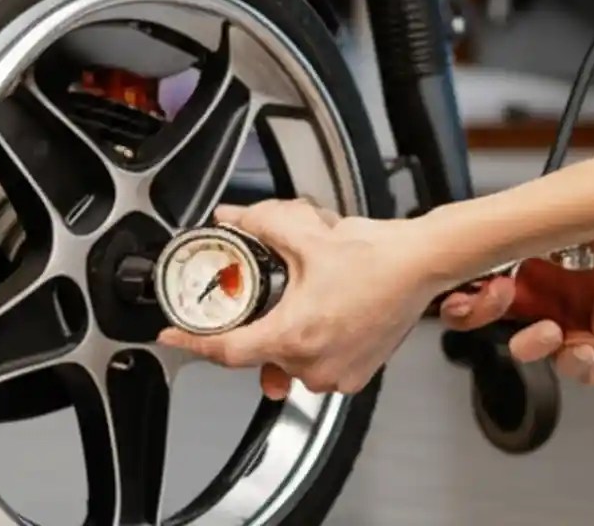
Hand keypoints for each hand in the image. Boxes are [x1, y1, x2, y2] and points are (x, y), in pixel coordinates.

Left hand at [157, 199, 447, 398]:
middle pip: (256, 356)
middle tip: (248, 303)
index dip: (193, 344)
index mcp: (295, 334)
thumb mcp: (304, 233)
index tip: (172, 337)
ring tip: (290, 307)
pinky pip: (315, 369)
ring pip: (286, 364)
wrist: (420, 263)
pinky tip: (316, 320)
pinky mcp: (356, 376)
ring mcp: (337, 374)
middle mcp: (314, 363)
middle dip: (247, 329)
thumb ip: (258, 224)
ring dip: (279, 341)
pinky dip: (307, 348)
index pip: (226, 352)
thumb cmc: (375, 255)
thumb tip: (230, 217)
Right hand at [441, 224, 593, 385]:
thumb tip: (491, 218)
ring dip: (533, 346)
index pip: (482, 286)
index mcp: (535, 270)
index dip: (469, 291)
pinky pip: (585, 373)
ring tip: (552, 332)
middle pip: (493, 321)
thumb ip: (534, 218)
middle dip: (480, 316)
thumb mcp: (575, 214)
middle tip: (499, 299)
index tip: (477, 282)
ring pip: (534, 351)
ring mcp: (579, 328)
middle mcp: (550, 302)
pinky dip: (581, 367)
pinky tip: (589, 349)